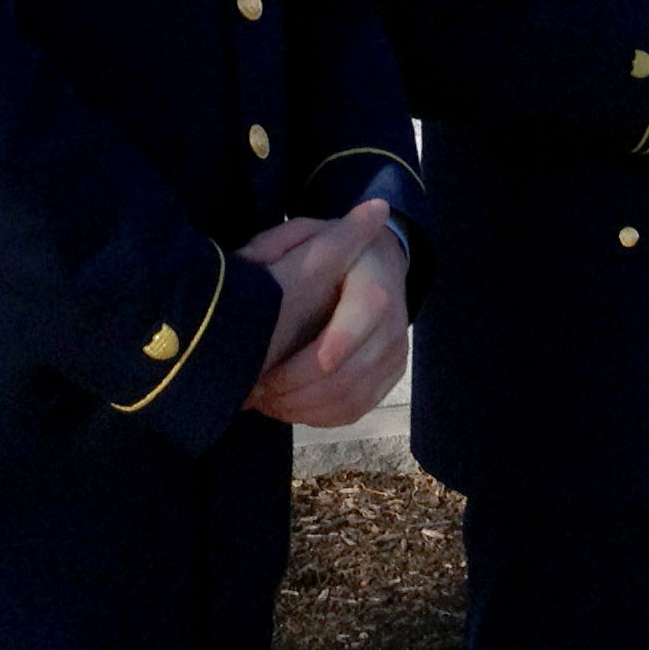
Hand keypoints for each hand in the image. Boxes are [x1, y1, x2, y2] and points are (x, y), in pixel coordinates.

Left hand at [238, 200, 410, 425]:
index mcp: (370, 289)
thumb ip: (285, 244)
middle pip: (342, 380)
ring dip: (300, 409)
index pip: (339, 344)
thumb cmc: (334, 248)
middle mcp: (393, 326)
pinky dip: (317, 416)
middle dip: (291, 394)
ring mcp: (396, 354)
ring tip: (264, 401)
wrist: (380, 262)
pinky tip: (288, 407)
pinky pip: (355, 410)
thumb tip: (256, 251)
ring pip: (348, 401)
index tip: (259, 377)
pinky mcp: (391, 375)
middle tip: (253, 393)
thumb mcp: (308, 233)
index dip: (297, 370)